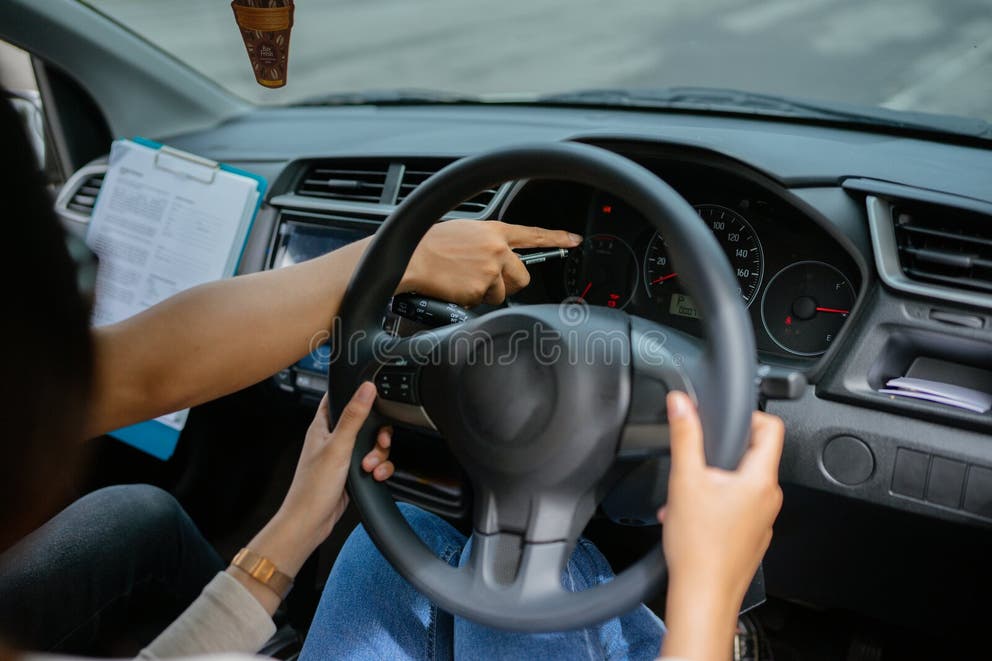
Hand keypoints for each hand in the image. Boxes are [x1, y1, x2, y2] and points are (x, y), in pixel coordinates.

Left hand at [243, 383, 389, 580]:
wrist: (311, 523)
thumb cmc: (312, 488)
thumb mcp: (337, 447)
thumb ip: (353, 416)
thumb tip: (366, 389)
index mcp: (323, 426)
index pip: (340, 398)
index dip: (357, 394)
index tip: (374, 399)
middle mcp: (333, 438)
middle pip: (365, 422)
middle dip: (377, 433)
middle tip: (378, 442)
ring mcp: (343, 456)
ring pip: (373, 444)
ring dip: (378, 454)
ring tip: (369, 466)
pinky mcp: (352, 471)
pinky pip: (374, 462)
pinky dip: (379, 468)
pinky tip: (374, 475)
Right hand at [401, 220, 581, 305]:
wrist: (411, 257)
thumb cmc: (431, 244)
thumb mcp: (466, 232)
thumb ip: (488, 243)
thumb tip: (500, 259)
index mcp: (494, 231)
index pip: (533, 235)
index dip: (557, 238)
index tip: (574, 240)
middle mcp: (497, 249)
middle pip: (523, 276)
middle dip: (510, 284)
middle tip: (489, 281)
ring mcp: (490, 270)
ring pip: (503, 293)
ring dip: (487, 292)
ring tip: (464, 279)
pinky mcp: (481, 288)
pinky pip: (484, 303)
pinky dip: (471, 300)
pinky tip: (456, 287)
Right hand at [659, 391, 783, 660]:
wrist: (702, 596)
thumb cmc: (698, 547)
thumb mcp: (684, 480)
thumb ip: (685, 435)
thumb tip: (681, 402)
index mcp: (760, 480)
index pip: (772, 428)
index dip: (748, 415)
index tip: (723, 418)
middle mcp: (769, 499)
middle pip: (752, 455)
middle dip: (719, 452)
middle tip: (695, 460)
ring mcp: (762, 519)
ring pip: (740, 483)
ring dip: (712, 480)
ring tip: (686, 494)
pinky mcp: (751, 536)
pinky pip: (736, 507)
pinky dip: (714, 504)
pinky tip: (689, 516)